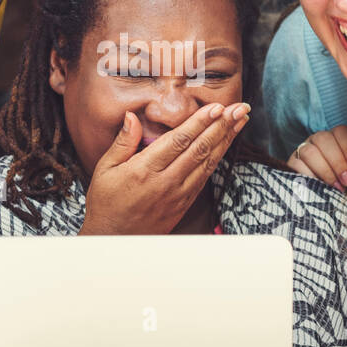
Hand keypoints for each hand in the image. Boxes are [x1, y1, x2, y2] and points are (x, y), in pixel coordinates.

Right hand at [79, 102, 249, 235]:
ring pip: (207, 162)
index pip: (179, 140)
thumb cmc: (107, 203)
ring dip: (226, 140)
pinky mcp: (184, 204)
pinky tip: (226, 145)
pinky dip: (218, 159)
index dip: (200, 122)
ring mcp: (178, 194)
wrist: (115, 239)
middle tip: (238, 108)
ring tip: (240, 121)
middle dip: (221, 126)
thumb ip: (122, 142)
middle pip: (199, 148)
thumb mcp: (106, 169)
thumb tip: (131, 116)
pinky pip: (205, 177)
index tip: (217, 107)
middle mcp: (165, 182)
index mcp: (145, 170)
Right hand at [287, 126, 346, 190]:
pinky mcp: (291, 165)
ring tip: (336, 188)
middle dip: (338, 161)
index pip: (341, 132)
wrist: (326, 204)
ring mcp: (302, 151)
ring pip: (309, 152)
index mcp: (336, 138)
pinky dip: (310, 178)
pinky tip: (320, 190)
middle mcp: (318, 140)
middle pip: (324, 139)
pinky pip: (297, 167)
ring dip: (325, 170)